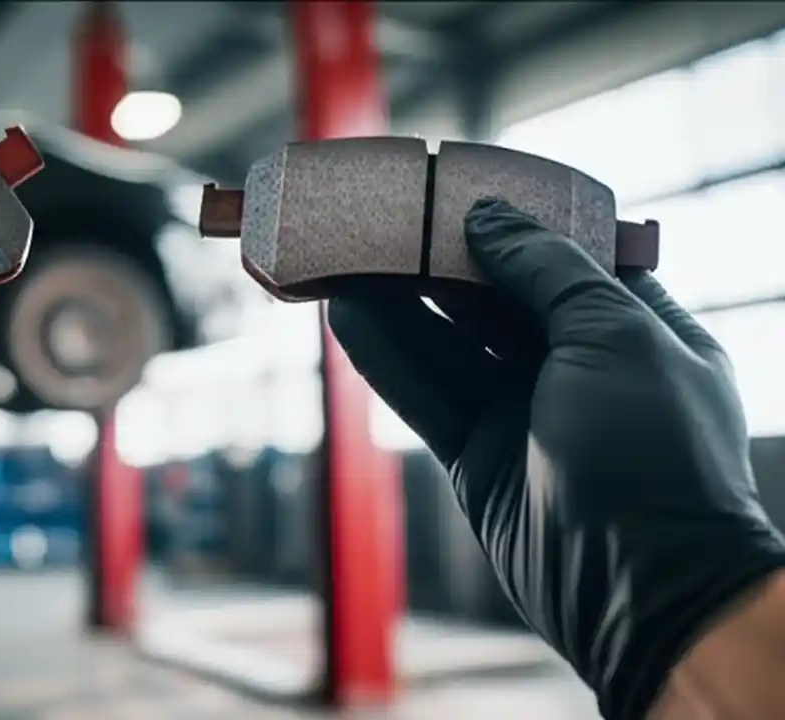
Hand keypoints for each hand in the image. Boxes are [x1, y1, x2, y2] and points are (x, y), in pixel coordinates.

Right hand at [327, 198, 784, 719]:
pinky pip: (422, 394)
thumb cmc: (652, 451)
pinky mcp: (475, 456)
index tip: (455, 186)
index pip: (564, 256)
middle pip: (493, 296)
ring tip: (342, 256)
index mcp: (635, 327)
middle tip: (380, 217)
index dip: (510, 220)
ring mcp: (523, 413)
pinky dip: (384, 356)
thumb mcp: (616, 335)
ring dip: (396, 301)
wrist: (637, 588)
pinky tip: (345, 314)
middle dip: (438, 258)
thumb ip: (547, 271)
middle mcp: (577, 366)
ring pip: (447, 343)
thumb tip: (490, 216)